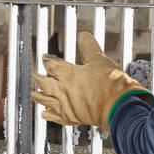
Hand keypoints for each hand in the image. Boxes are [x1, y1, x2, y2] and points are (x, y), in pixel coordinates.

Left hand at [31, 31, 151, 132]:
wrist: (119, 107)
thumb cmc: (111, 84)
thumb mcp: (100, 60)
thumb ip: (89, 46)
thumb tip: (82, 35)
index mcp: (69, 74)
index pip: (52, 65)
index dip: (47, 60)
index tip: (44, 58)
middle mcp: (63, 90)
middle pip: (44, 83)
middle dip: (39, 78)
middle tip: (35, 75)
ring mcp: (66, 106)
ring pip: (46, 100)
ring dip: (39, 96)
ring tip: (34, 94)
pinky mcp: (72, 118)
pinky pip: (56, 117)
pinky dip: (49, 115)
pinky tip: (45, 114)